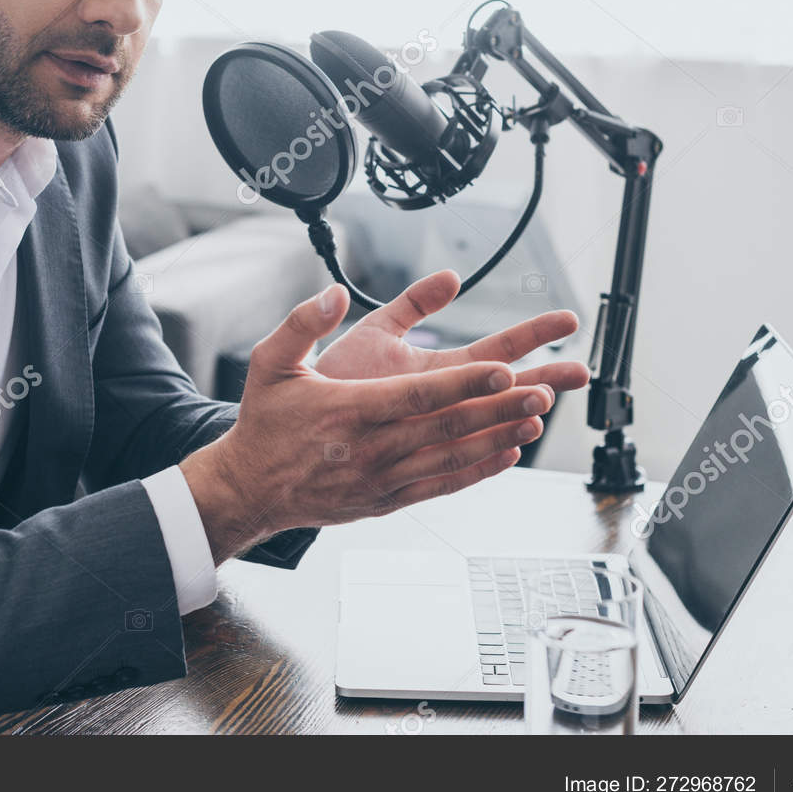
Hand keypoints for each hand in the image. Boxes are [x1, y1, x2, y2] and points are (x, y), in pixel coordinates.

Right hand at [180, 281, 570, 563]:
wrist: (248, 488)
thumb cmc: (265, 423)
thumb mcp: (269, 362)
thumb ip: (302, 323)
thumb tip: (332, 292)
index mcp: (349, 411)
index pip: (419, 395)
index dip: (465, 382)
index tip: (504, 368)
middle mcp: (372, 449)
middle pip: (449, 426)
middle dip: (501, 406)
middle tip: (544, 389)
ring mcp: (382, 478)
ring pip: (453, 458)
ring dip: (499, 436)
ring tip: (537, 418)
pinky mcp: (386, 499)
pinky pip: (442, 484)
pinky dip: (478, 470)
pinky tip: (506, 453)